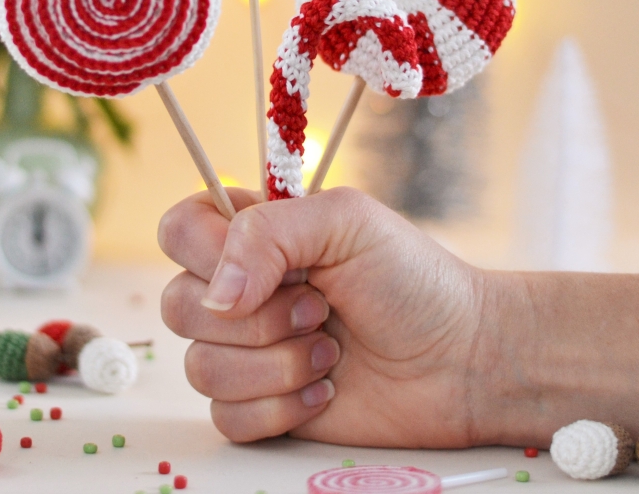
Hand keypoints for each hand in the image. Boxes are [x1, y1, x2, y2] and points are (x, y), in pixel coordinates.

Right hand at [158, 187, 485, 445]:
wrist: (459, 360)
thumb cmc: (411, 279)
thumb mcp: (344, 221)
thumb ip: (266, 234)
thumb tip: (216, 293)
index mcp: (255, 235)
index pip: (179, 229)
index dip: (207, 253)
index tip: (269, 270)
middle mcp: (243, 290)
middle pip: (179, 306)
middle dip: (257, 318)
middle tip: (318, 306)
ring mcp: (248, 349)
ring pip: (200, 367)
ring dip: (276, 364)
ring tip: (331, 348)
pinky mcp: (261, 404)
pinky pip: (226, 417)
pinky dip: (281, 407)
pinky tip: (326, 387)